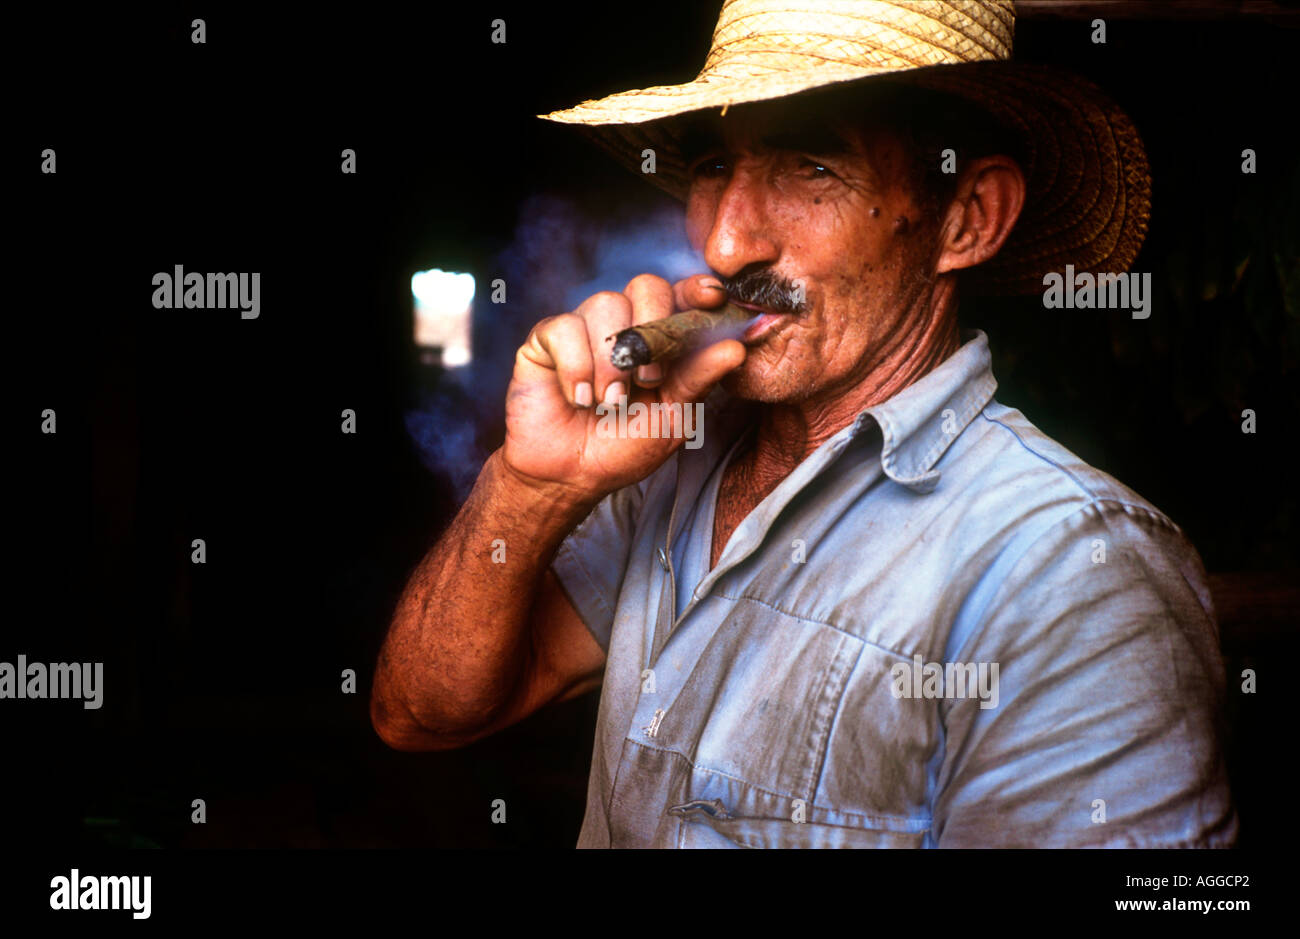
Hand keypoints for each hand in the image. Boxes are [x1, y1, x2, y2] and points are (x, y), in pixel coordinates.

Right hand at [501, 273, 745, 501]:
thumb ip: (700, 380)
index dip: (696, 290)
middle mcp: (624, 324)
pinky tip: (578, 397)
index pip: (681, 295)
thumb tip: (736, 348)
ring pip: (605, 303)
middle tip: (648, 381)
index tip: (712, 296)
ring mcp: (584, 327)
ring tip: (608, 402)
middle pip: (645, 285)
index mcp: (660, 337)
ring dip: (611, 360)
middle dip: (652, 327)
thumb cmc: (623, 447)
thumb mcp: (672, 417)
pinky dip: (575, 366)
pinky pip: (564, 327)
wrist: (571, 475)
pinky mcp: (546, 339)